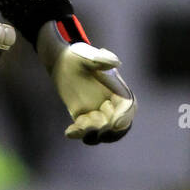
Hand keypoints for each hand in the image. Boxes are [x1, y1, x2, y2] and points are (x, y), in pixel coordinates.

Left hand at [37, 19, 135, 143]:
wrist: (62, 63)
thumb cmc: (78, 57)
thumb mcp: (87, 56)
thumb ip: (101, 59)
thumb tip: (115, 63)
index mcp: (118, 89)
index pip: (128, 106)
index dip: (124, 117)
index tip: (115, 124)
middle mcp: (111, 103)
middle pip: (120, 125)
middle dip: (111, 132)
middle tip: (98, 132)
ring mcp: (98, 112)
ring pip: (102, 131)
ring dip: (93, 133)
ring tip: (78, 129)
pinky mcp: (84, 118)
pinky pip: (85, 131)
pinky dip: (79, 133)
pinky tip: (69, 132)